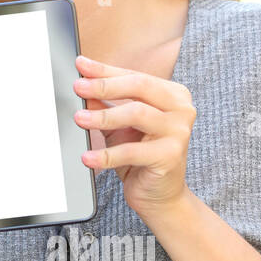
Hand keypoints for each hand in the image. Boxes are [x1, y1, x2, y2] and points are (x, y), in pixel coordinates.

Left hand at [71, 54, 195, 214]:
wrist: (159, 195)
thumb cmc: (139, 155)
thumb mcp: (118, 125)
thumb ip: (104, 104)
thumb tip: (82, 85)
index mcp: (172, 95)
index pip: (134, 76)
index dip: (105, 71)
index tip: (80, 65)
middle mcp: (181, 109)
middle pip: (139, 86)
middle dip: (104, 85)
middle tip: (78, 87)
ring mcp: (179, 132)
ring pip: (137, 113)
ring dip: (103, 116)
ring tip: (79, 119)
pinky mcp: (170, 156)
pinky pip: (132, 151)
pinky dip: (106, 155)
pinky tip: (88, 157)